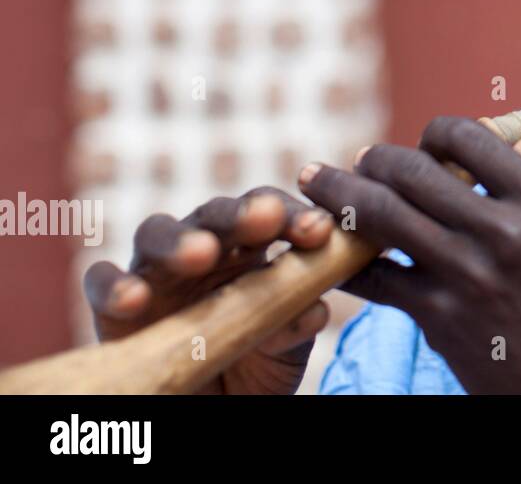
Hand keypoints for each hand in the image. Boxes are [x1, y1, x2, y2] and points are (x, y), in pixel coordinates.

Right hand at [83, 188, 335, 394]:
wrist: (208, 405)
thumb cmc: (251, 363)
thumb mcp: (283, 350)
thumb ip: (295, 326)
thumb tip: (317, 308)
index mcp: (249, 247)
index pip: (270, 213)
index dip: (294, 215)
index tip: (320, 231)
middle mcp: (201, 249)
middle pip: (216, 214)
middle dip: (243, 213)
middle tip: (266, 217)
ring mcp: (155, 273)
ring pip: (157, 234)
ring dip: (180, 241)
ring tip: (201, 255)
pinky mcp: (112, 308)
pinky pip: (102, 283)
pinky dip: (114, 284)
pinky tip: (133, 297)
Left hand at [297, 118, 520, 393]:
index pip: (470, 138)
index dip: (437, 133)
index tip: (426, 143)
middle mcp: (502, 231)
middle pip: (414, 171)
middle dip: (377, 160)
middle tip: (361, 161)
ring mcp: (466, 275)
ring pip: (382, 214)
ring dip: (340, 191)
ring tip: (318, 181)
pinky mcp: (439, 318)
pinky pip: (375, 278)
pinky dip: (348, 261)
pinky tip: (336, 254)